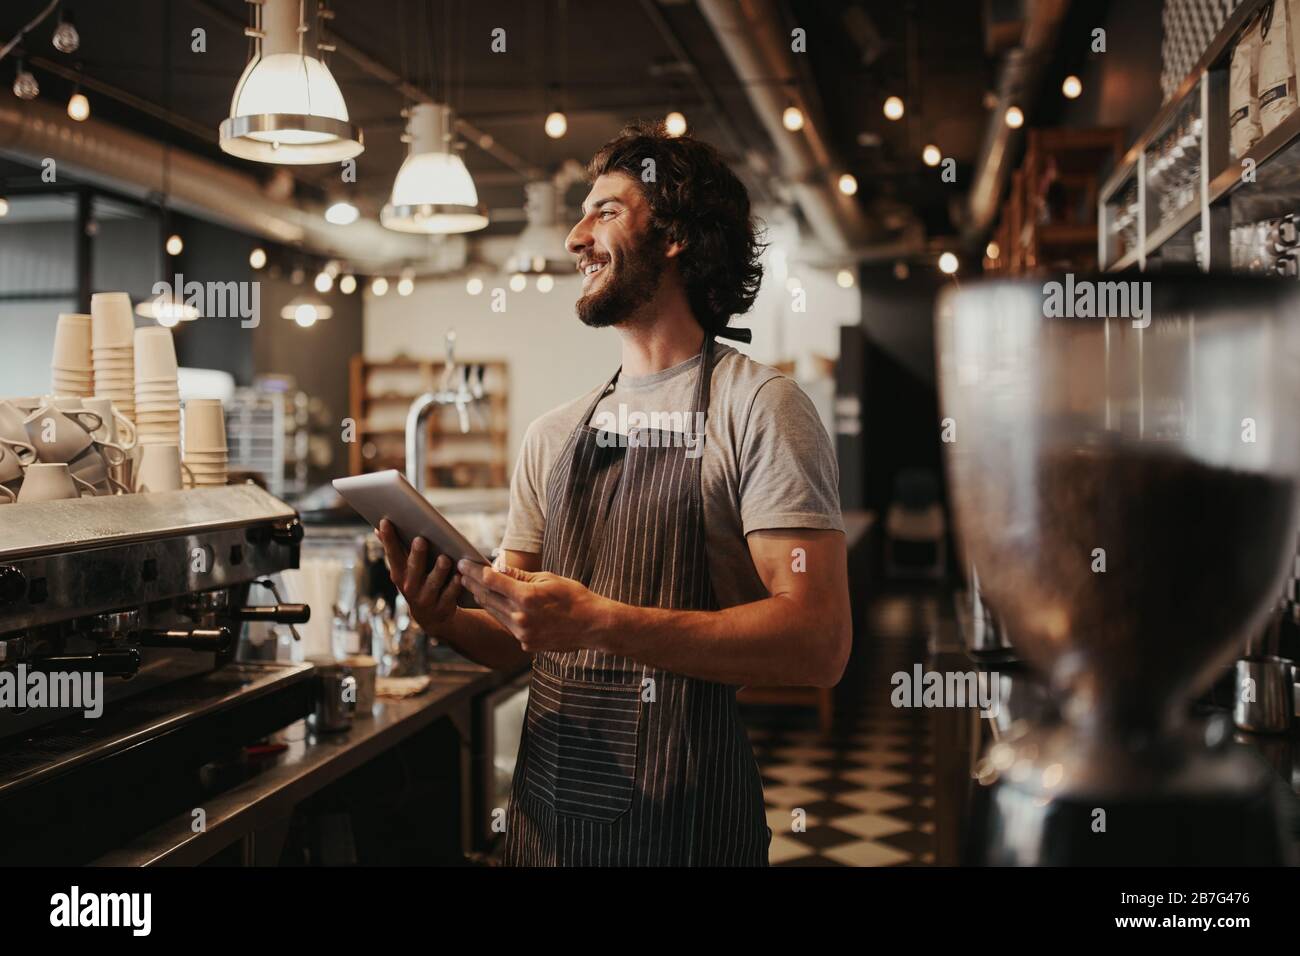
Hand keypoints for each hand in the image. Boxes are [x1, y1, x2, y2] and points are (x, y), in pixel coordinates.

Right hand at [377, 519, 463, 631]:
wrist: (431, 617)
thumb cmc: (417, 583)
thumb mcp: (403, 569)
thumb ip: (394, 549)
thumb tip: (378, 527)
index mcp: (399, 574)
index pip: (392, 554)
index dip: (389, 539)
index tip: (386, 521)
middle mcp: (410, 587)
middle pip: (413, 569)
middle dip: (417, 555)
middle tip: (420, 540)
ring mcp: (426, 598)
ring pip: (433, 583)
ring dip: (439, 571)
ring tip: (444, 558)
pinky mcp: (442, 607)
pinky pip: (450, 595)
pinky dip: (455, 586)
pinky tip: (459, 576)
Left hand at [457, 560, 615, 652]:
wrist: (593, 626)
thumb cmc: (574, 597)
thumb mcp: (548, 579)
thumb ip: (520, 576)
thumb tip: (498, 568)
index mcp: (527, 597)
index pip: (491, 581)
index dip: (474, 571)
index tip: (463, 562)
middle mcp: (521, 617)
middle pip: (487, 598)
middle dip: (472, 583)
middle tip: (462, 573)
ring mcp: (522, 634)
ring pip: (494, 613)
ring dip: (483, 599)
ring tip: (473, 586)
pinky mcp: (526, 644)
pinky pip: (507, 626)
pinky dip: (501, 613)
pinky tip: (498, 604)